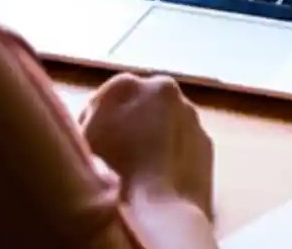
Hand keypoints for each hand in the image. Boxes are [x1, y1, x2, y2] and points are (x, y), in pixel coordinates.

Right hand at [81, 74, 216, 245]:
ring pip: (165, 122)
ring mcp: (190, 113)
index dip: (98, 122)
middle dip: (132, 123)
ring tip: (140, 167)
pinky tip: (161, 174)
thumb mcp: (84, 138)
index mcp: (126, 84)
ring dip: (154, 137)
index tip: (95, 143)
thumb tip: (98, 115)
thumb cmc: (112, 171)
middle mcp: (163, 88)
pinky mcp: (207, 140)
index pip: (106, 98)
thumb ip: (91, 117)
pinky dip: (173, 153)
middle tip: (119, 153)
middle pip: (141, 105)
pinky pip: (184, 142)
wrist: (160, 206)